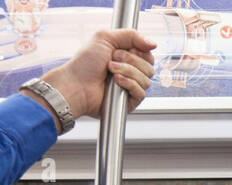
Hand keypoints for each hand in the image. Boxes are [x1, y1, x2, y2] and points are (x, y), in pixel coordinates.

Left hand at [40, 29, 155, 119]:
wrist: (77, 84)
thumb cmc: (85, 63)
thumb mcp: (105, 37)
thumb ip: (131, 35)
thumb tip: (153, 43)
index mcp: (127, 56)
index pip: (148, 54)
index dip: (139, 51)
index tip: (122, 49)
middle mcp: (130, 71)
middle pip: (149, 67)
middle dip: (130, 61)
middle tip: (112, 60)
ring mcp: (131, 86)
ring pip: (146, 79)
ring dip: (127, 72)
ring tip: (111, 72)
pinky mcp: (130, 101)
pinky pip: (141, 93)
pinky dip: (128, 84)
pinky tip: (116, 82)